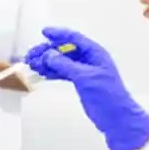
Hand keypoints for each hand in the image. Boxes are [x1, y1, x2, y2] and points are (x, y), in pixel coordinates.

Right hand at [23, 27, 148, 149]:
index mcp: (95, 53)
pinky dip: (53, 72)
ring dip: (48, 62)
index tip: (44, 32)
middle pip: (65, 50)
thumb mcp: (85, 77)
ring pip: (62, 62)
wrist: (116, 117)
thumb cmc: (107, 95)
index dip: (59, 34)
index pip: (74, 39)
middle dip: (48, 51)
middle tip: (33, 56)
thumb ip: (65, 65)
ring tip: (33, 65)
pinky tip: (42, 73)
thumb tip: (48, 55)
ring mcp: (84, 71)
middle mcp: (89, 59)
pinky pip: (63, 73)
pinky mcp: (80, 82)